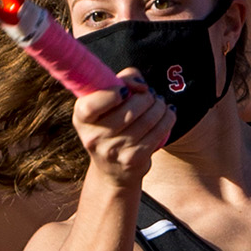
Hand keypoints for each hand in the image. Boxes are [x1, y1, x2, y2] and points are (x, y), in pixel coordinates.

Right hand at [74, 69, 173, 187]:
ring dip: (160, 106)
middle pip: (130, 109)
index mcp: (82, 118)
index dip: (112, 93)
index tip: (125, 90)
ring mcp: (114, 151)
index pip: (92, 104)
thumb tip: (140, 84)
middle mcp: (94, 137)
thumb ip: (121, 81)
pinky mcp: (133, 159)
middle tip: (151, 95)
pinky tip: (168, 113)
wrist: (113, 169)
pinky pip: (158, 133)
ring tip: (160, 103)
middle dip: (147, 96)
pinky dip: (168, 118)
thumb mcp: (105, 102)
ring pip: (148, 119)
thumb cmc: (110, 124)